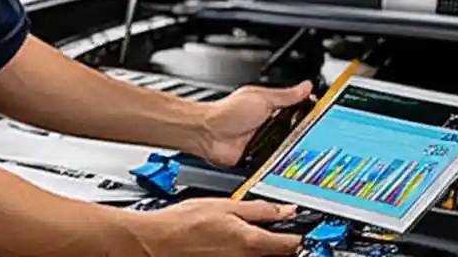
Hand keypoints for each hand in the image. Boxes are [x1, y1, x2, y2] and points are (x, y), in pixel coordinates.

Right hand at [133, 197, 302, 255]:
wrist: (158, 242)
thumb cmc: (185, 223)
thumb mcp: (225, 205)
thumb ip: (259, 209)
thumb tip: (286, 210)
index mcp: (252, 242)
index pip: (293, 244)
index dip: (299, 234)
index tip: (298, 227)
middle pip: (279, 255)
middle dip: (280, 243)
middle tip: (272, 229)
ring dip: (263, 248)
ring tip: (245, 234)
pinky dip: (245, 253)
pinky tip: (232, 243)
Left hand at [197, 82, 312, 166]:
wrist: (208, 133)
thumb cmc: (227, 112)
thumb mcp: (262, 99)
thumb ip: (286, 96)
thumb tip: (306, 86)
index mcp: (271, 108)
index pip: (298, 111)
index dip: (310, 115)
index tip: (325, 117)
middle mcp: (268, 126)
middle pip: (295, 133)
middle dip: (305, 136)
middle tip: (318, 138)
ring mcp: (264, 143)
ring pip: (288, 150)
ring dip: (293, 151)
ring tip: (304, 152)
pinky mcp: (259, 160)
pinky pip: (275, 164)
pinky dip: (280, 164)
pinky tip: (287, 164)